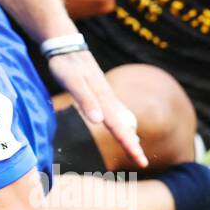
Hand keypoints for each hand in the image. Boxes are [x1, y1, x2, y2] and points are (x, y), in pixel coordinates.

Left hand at [47, 49, 145, 167]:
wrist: (66, 46)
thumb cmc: (66, 65)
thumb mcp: (72, 82)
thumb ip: (85, 100)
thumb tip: (99, 121)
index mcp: (103, 100)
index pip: (119, 127)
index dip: (129, 145)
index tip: (141, 161)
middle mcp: (107, 99)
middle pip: (123, 125)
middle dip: (132, 144)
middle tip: (142, 162)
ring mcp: (105, 95)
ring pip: (122, 118)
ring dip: (128, 134)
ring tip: (135, 149)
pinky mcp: (101, 92)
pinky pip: (116, 112)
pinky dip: (122, 123)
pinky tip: (124, 127)